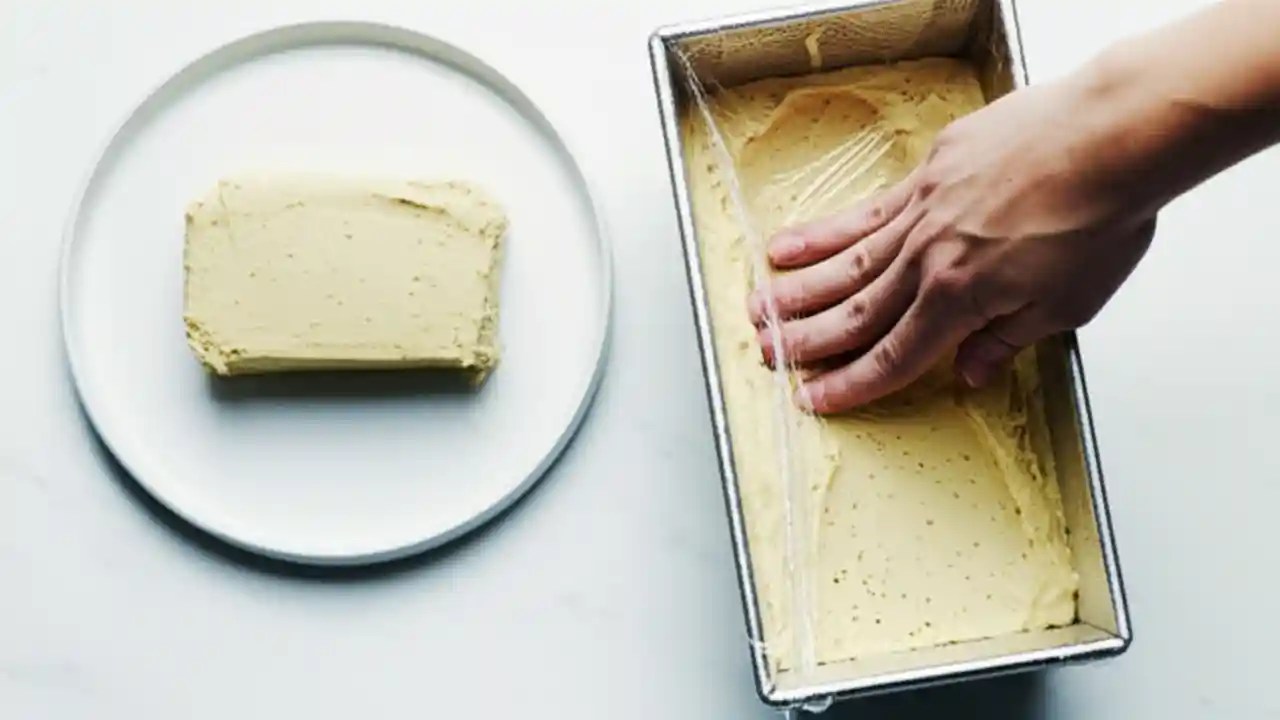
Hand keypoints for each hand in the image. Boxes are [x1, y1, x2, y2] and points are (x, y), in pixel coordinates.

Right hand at [747, 76, 1156, 413]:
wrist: (1111, 134)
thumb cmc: (1102, 216)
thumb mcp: (1069, 303)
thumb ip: (1010, 340)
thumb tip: (972, 371)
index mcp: (960, 301)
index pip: (892, 357)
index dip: (850, 385)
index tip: (815, 400)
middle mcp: (926, 261)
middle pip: (853, 313)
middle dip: (807, 342)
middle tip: (768, 357)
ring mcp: (920, 214)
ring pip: (845, 264)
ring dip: (798, 291)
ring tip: (758, 309)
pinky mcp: (925, 175)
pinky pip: (863, 214)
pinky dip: (823, 233)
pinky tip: (789, 244)